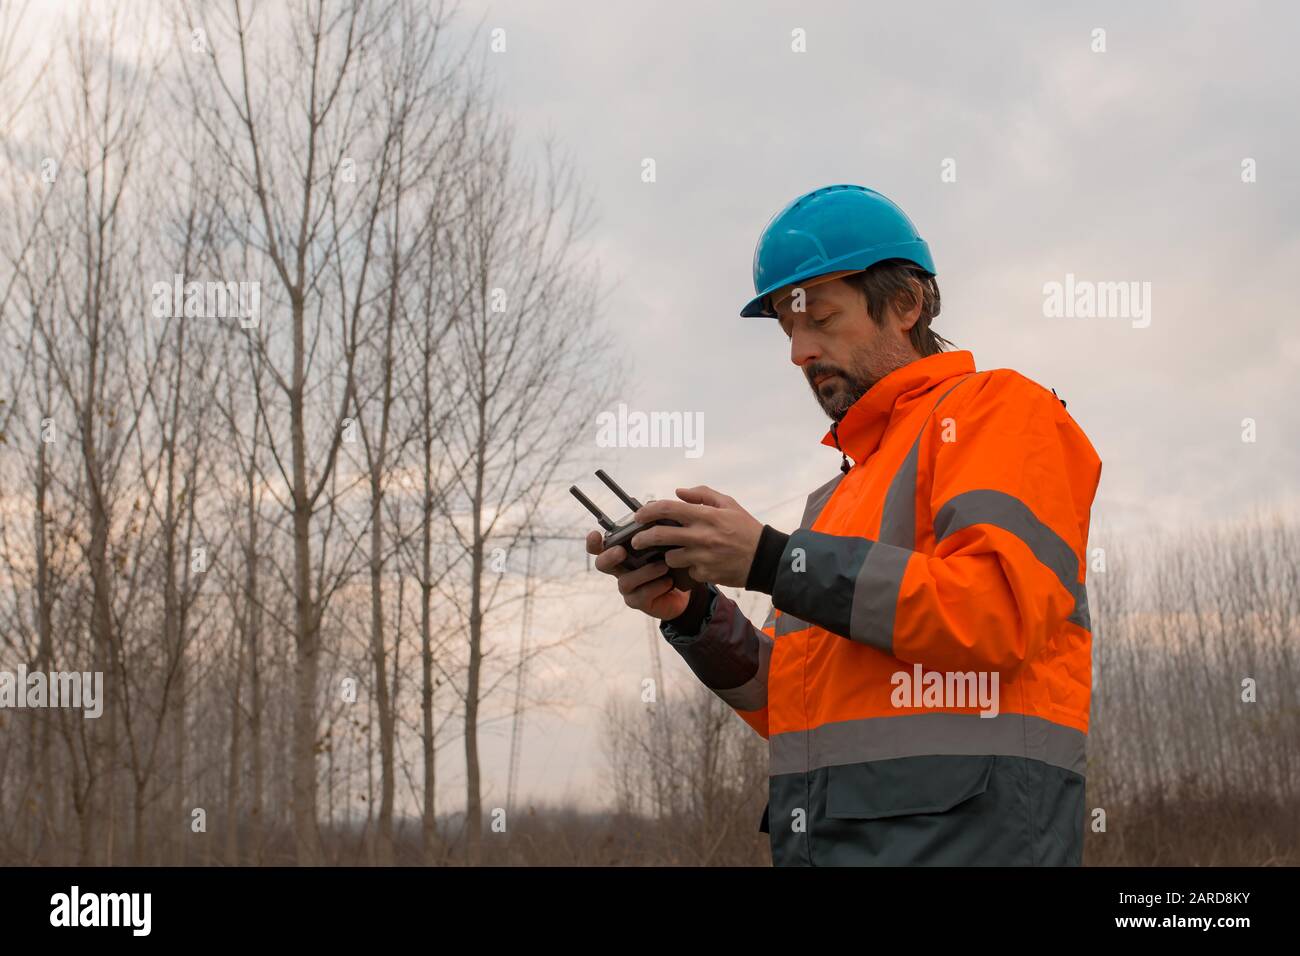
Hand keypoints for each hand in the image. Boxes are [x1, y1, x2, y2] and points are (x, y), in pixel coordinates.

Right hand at [586, 530, 691, 620]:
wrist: (684, 589)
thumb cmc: (669, 560)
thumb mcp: (664, 543)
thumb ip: (655, 528)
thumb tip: (651, 506)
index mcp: (622, 552)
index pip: (600, 546)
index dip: (593, 542)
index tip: (595, 534)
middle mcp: (620, 569)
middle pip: (602, 565)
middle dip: (609, 557)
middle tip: (621, 551)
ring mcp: (628, 588)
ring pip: (625, 582)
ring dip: (644, 573)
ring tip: (663, 566)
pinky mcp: (638, 602)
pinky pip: (641, 595)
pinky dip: (656, 586)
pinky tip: (668, 581)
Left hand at [629, 486, 762, 588]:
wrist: (765, 559)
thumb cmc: (746, 529)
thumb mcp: (729, 504)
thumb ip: (702, 495)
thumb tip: (678, 492)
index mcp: (706, 516)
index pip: (668, 509)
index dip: (648, 511)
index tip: (639, 516)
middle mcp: (701, 536)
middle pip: (660, 536)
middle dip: (642, 538)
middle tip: (636, 541)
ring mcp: (702, 557)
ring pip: (670, 557)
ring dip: (670, 555)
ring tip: (678, 552)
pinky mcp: (706, 574)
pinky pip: (688, 571)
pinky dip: (690, 568)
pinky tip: (701, 564)